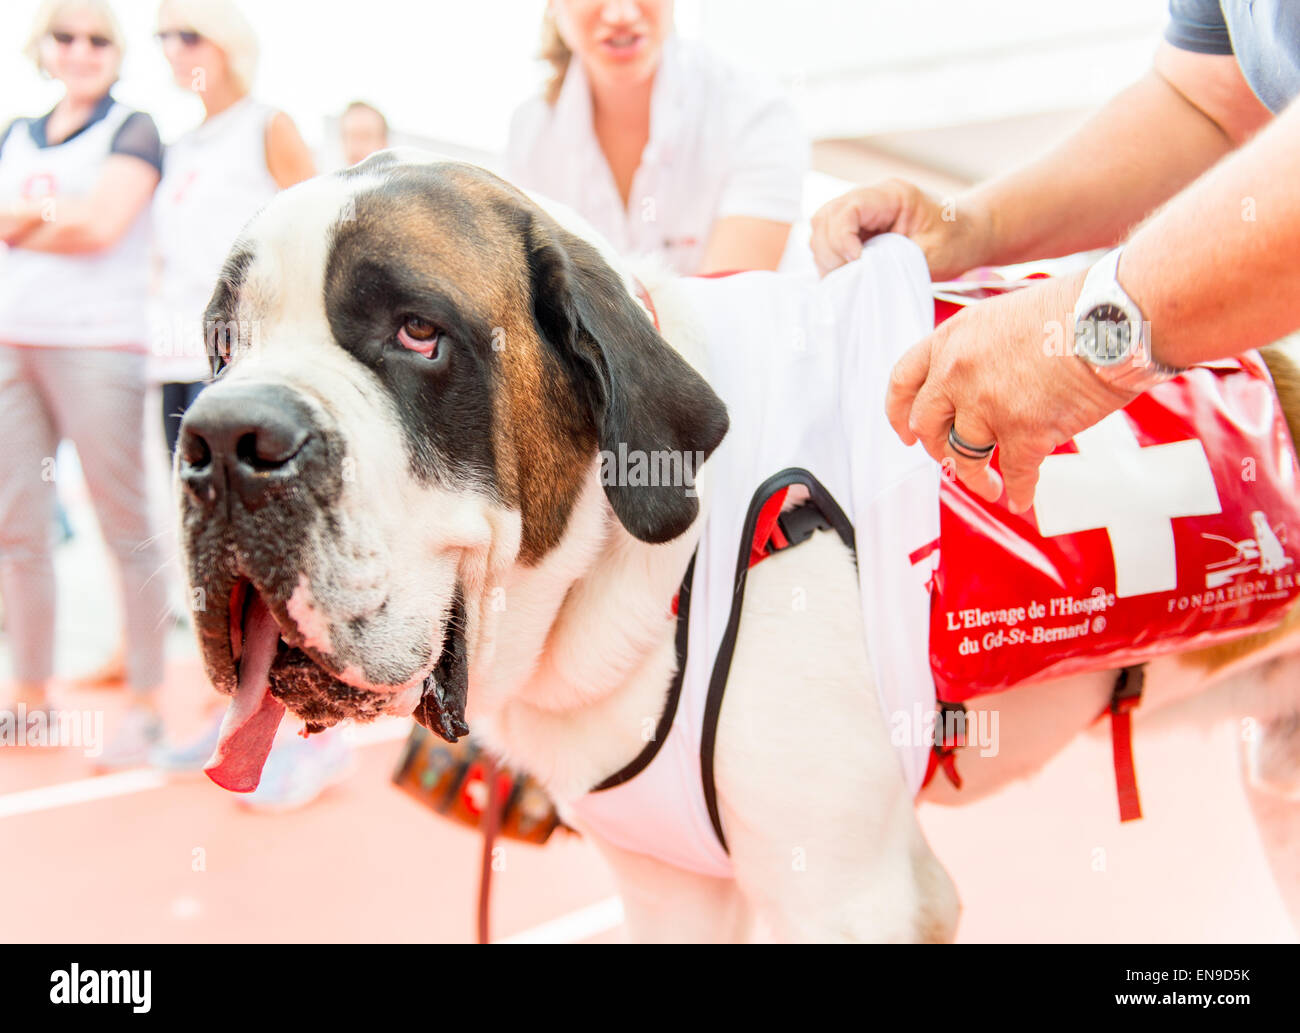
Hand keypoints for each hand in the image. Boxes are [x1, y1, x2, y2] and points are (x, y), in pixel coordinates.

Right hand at [809, 178, 989, 278]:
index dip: (841, 237)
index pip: (847, 208)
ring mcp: (862, 213)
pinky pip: (829, 240)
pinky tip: (847, 274)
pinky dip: (831, 259)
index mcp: (891, 195)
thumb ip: (893, 261)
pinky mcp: (858, 229)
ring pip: (822, 228)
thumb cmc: (956, 240)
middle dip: (830, 250)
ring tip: (846, 277)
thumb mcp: (931, 253)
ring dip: (826, 256)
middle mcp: (871, 199)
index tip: (855, 262)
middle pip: (826, 217)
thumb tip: (858, 275)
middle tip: (848, 276)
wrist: (969, 234)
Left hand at [886, 272, 1138, 511]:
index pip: (903, 380)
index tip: (905, 432)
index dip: (899, 412)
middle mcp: (958, 371)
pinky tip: (1022, 500)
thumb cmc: (1074, 309)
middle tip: (951, 460)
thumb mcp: (1004, 316)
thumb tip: (975, 382)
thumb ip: (979, 349)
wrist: (1115, 315)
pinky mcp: (1024, 431)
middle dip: (937, 448)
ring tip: (989, 488)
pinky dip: (1019, 492)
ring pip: (963, 456)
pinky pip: (1015, 474)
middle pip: (927, 425)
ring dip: (975, 478)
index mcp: (951, 338)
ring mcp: (987, 403)